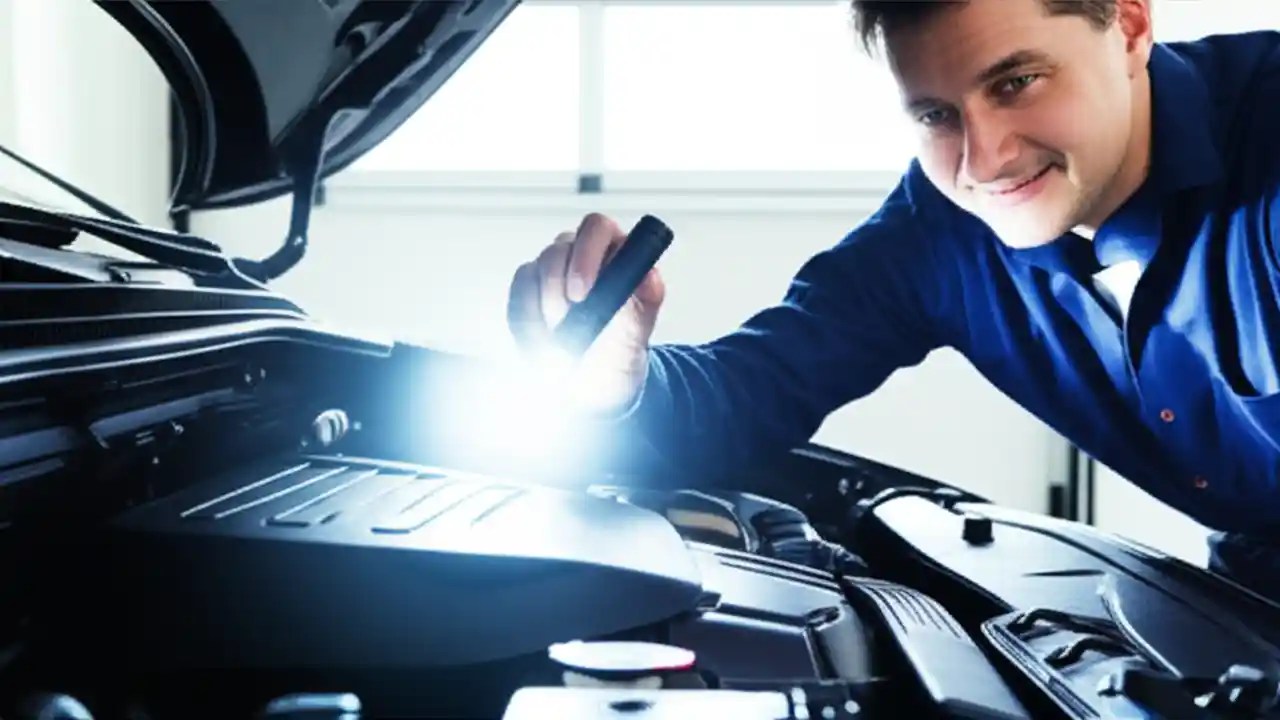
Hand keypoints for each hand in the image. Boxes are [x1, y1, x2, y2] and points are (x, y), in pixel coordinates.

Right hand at [507, 212, 665, 414]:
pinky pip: (519, 293)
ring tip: (562, 342)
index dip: (586, 254)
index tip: (581, 293)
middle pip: (559, 249)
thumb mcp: (635, 338)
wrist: (593, 383)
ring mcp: (553, 269)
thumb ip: (638, 308)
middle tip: (564, 324)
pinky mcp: (528, 287)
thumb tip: (646, 278)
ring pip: (535, 271)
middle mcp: (583, 254)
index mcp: (617, 253)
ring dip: (545, 312)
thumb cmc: (619, 354)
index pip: (597, 229)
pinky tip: (544, 343)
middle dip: (557, 290)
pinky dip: (529, 322)